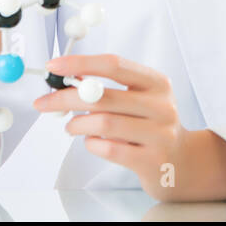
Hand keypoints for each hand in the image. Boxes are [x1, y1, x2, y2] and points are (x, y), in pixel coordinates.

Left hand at [33, 53, 196, 201]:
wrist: (182, 162)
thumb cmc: (151, 125)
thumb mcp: (139, 99)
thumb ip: (109, 88)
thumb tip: (67, 79)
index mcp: (157, 83)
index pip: (114, 65)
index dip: (80, 63)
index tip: (53, 65)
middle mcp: (161, 105)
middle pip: (103, 96)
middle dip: (65, 98)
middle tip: (43, 102)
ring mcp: (159, 134)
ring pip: (104, 123)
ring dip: (78, 124)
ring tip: (72, 126)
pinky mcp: (151, 160)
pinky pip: (109, 149)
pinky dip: (92, 144)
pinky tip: (92, 141)